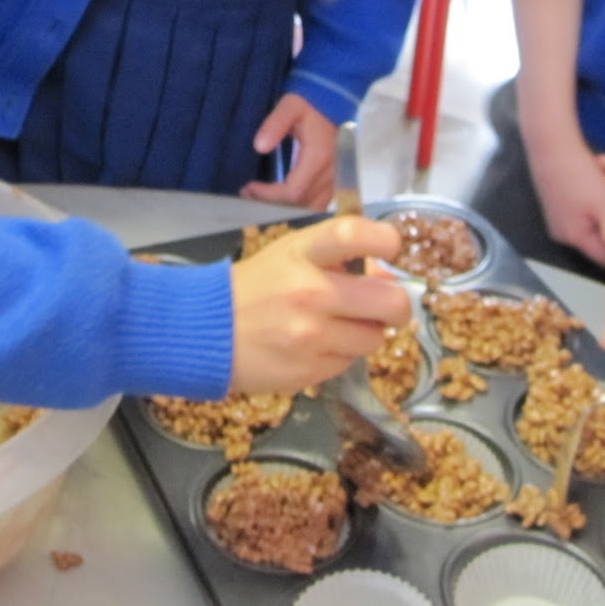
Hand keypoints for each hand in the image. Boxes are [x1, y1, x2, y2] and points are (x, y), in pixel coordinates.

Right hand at [227, 215, 408, 393]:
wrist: (207, 332)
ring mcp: (310, 335)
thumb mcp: (291, 256)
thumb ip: (338, 258)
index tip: (390, 248)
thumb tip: (387, 276)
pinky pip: (350, 361)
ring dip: (366, 331)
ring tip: (338, 325)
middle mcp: (309, 293)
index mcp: (302, 254)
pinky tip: (317, 344)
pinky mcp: (309, 371)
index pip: (353, 234)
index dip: (385, 239)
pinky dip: (342, 352)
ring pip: (375, 337)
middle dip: (397, 304)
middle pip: (390, 300)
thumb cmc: (255, 287)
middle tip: (385, 304)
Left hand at [240, 94, 335, 209]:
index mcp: (318, 157)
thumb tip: (259, 147)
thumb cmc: (309, 105)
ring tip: (260, 198)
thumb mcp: (289, 106)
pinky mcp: (335, 182)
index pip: (293, 191)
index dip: (268, 195)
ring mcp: (336, 180)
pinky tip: (280, 201)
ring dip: (285, 208)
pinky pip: (318, 205)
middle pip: (300, 204)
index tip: (248, 187)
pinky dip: (299, 207)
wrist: (333, 103)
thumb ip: (275, 124)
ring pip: (311, 208)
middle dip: (272, 204)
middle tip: (248, 194)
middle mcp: (331, 174)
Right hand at [526, 134, 604, 267]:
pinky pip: (582, 217)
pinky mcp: (557, 206)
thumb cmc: (578, 176)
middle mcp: (562, 235)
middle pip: (597, 246)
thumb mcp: (604, 205)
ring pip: (591, 230)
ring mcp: (558, 220)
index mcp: (574, 238)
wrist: (552, 146)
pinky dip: (595, 210)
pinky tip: (602, 194)